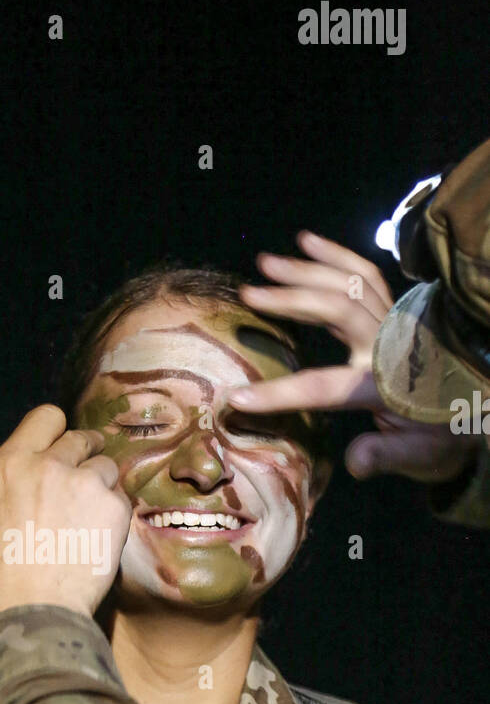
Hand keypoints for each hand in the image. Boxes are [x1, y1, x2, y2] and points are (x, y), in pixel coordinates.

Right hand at [0, 404, 128, 628]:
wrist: (30, 615)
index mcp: (10, 464)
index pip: (46, 417)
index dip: (53, 429)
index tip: (56, 448)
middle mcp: (52, 465)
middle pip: (81, 438)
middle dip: (82, 453)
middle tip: (79, 479)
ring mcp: (87, 486)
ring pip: (105, 466)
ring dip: (99, 482)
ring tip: (89, 511)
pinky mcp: (114, 511)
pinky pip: (121, 497)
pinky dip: (114, 510)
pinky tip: (99, 533)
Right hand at [230, 231, 478, 484]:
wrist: (475, 405)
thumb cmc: (440, 434)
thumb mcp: (419, 457)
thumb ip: (384, 456)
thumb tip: (355, 461)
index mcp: (386, 386)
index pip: (325, 387)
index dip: (281, 394)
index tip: (238, 398)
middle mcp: (389, 345)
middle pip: (340, 308)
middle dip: (292, 299)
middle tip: (250, 293)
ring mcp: (394, 322)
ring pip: (350, 283)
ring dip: (306, 270)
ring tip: (265, 262)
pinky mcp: (395, 309)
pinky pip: (366, 273)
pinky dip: (336, 255)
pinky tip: (306, 241)